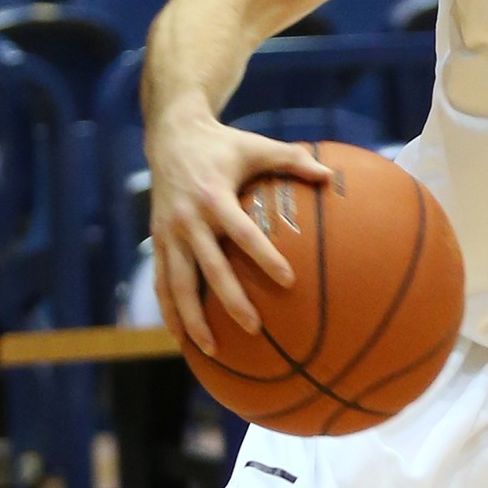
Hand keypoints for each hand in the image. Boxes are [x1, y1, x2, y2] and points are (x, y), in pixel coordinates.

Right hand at [149, 113, 332, 353]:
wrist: (171, 138)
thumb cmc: (224, 144)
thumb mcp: (258, 146)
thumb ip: (294, 160)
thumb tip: (332, 176)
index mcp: (214, 197)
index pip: (242, 233)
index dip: (264, 258)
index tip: (288, 281)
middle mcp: (187, 220)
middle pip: (209, 268)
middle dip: (230, 301)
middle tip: (254, 329)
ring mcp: (167, 234)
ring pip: (176, 284)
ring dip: (191, 319)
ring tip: (212, 349)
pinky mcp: (155, 242)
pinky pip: (161, 283)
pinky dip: (169, 312)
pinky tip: (182, 339)